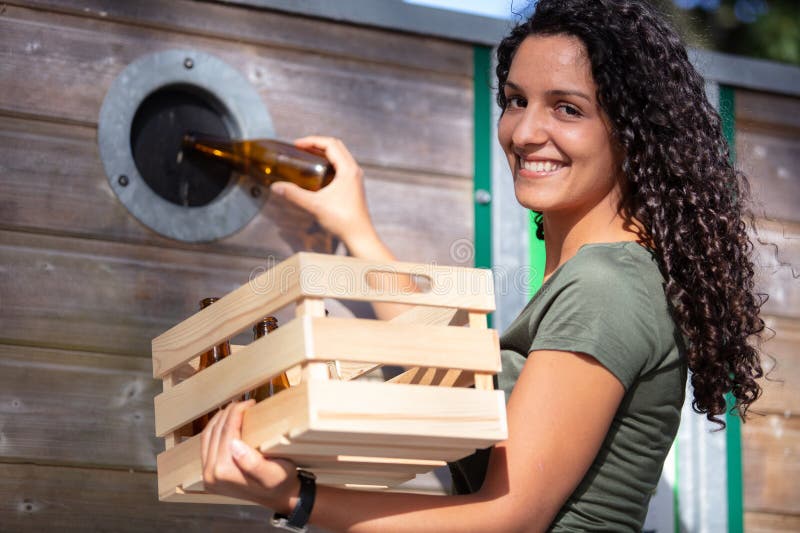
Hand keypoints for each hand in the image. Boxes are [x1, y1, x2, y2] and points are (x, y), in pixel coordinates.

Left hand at [201, 400, 298, 511]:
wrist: (278, 496)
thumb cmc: (281, 482)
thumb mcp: (274, 473)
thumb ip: (253, 463)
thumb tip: (234, 445)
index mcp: (224, 472)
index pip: (226, 432)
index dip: (236, 413)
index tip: (249, 403)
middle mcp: (211, 475)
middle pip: (215, 432)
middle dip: (229, 413)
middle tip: (244, 403)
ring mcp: (207, 476)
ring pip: (207, 436)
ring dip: (220, 419)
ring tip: (236, 409)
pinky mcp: (208, 474)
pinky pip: (206, 444)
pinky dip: (215, 429)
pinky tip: (226, 422)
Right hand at [270, 136, 377, 252]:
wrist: (359, 236)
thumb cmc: (343, 220)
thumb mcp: (315, 205)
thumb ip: (294, 194)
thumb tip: (276, 187)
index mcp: (348, 169)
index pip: (330, 144)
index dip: (312, 141)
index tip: (297, 144)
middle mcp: (354, 170)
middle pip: (336, 147)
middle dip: (317, 144)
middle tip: (300, 148)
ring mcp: (355, 178)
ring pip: (340, 156)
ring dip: (324, 152)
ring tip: (307, 156)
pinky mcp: (354, 186)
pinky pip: (342, 166)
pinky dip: (329, 163)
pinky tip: (318, 172)